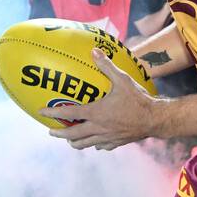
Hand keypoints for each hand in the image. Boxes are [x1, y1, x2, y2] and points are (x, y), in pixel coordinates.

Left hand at [37, 47, 156, 149]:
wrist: (155, 119)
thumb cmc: (138, 99)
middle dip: (59, 133)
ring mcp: (107, 138)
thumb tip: (94, 51)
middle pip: (73, 135)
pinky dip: (95, 144)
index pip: (69, 114)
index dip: (53, 114)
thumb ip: (107, 66)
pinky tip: (95, 141)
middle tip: (51, 131)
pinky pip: (101, 146)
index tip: (41, 113)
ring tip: (69, 140)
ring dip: (75, 142)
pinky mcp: (116, 143)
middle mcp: (98, 128)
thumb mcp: (122, 79)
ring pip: (85, 144)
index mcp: (96, 113)